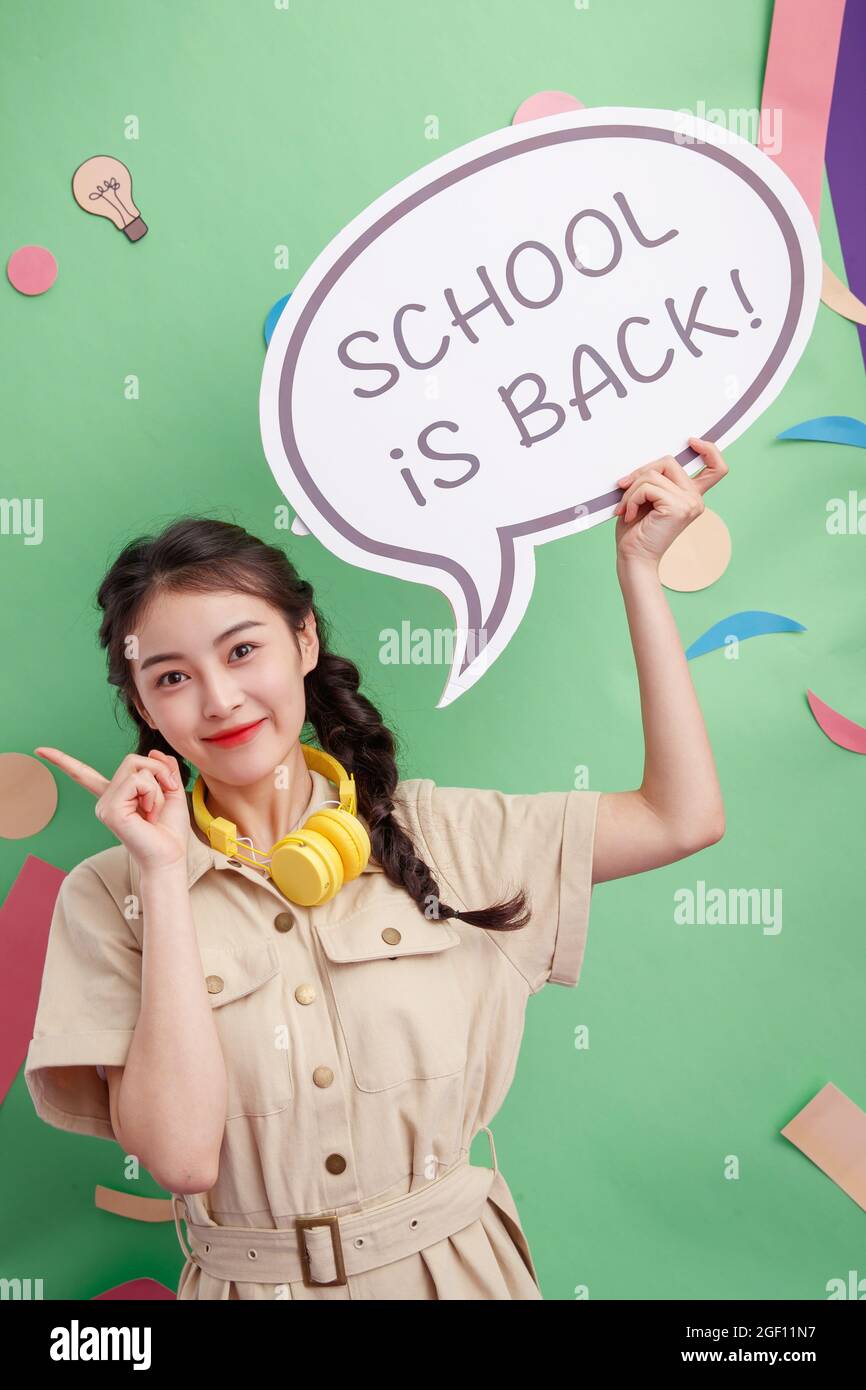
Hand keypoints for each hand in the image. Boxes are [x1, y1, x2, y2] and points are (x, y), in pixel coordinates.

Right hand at [34, 746, 190, 873]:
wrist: (170, 856)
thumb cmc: (170, 828)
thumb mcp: (172, 789)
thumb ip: (164, 768)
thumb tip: (152, 751)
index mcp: (115, 796)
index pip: (84, 774)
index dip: (62, 761)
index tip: (40, 751)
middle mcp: (105, 800)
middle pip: (132, 760)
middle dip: (158, 770)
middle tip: (167, 794)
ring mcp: (104, 805)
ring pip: (137, 767)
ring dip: (158, 784)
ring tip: (155, 809)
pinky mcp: (110, 810)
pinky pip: (138, 781)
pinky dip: (153, 792)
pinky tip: (149, 812)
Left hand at [612, 437, 728, 569]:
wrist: (634, 558)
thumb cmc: (636, 531)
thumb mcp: (647, 498)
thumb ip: (654, 479)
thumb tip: (646, 464)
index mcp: (691, 496)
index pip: (717, 468)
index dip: (709, 450)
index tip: (691, 441)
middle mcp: (695, 498)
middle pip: (669, 462)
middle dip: (641, 472)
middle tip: (624, 488)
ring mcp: (689, 502)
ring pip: (653, 474)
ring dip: (631, 490)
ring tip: (625, 508)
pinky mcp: (677, 507)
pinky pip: (647, 487)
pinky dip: (631, 498)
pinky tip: (628, 514)